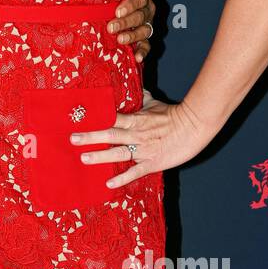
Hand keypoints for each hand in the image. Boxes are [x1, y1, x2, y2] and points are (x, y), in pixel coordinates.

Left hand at [69, 90, 216, 188]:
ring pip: (118, 153)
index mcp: (136, 119)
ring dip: (100, 156)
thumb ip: (140, 97)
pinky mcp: (152, 163)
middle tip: (72, 138)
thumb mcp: (154, 102)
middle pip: (110, 134)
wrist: (195, 127)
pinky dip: (122, 178)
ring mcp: (144, 150)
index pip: (111, 117)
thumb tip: (133, 85)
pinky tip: (109, 183)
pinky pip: (134, 172)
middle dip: (90, 137)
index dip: (95, 118)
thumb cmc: (174, 114)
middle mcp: (136, 134)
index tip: (79, 119)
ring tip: (84, 158)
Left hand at [108, 0, 155, 62]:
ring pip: (144, 30)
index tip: (117, 10)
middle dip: (126, 22)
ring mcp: (147, 24)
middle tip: (111, 26)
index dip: (130, 4)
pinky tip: (138, 58)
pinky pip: (146, 45)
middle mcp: (147, 8)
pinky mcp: (143, 37)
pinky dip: (143, 52)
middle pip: (141, 16)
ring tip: (120, 40)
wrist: (114, 3)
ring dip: (133, 36)